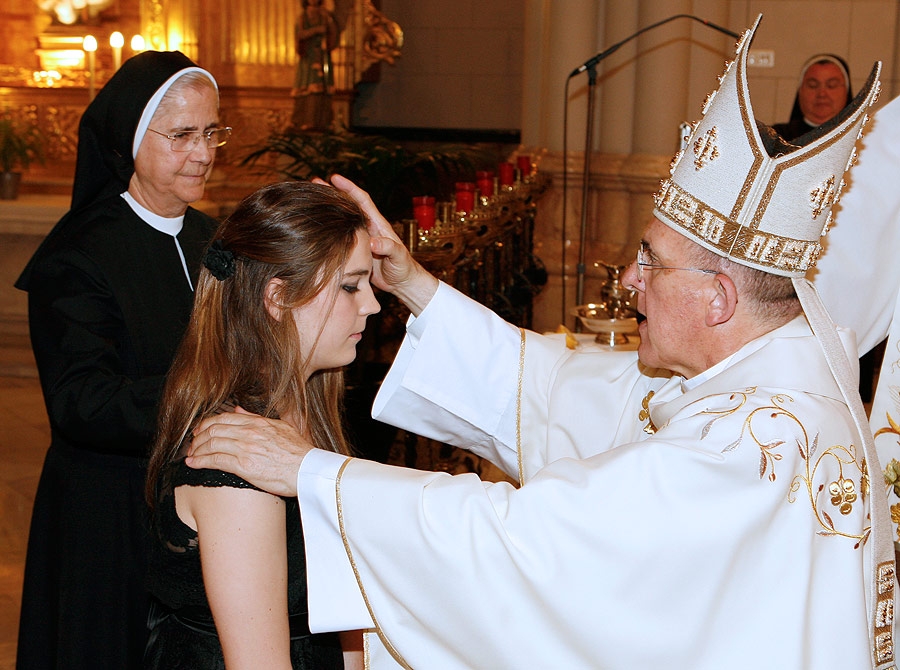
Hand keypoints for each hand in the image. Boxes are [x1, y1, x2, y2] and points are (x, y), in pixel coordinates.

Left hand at [186, 407, 310, 496]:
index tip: (200, 431)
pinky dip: (200, 461)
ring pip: (211, 443)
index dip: (207, 424)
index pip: (224, 418)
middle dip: (197, 437)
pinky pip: (215, 460)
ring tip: (190, 455)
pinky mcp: (243, 466)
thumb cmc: (299, 453)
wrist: (309, 471)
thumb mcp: (281, 428)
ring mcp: (246, 448)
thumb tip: (238, 411)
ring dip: (196, 449)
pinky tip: (193, 464)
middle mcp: (249, 433)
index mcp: (258, 423)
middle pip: (213, 429)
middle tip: (192, 444)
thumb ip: (257, 419)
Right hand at [328, 174, 438, 314]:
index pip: (362, 201)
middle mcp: (367, 228)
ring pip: (342, 220)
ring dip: (328, 210)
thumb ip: (388, 247)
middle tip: (315, 182)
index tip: (334, 178)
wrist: (402, 283)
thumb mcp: (398, 256)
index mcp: (377, 225)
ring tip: (311, 200)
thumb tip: (373, 241)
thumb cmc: (403, 268)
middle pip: (347, 206)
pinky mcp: (355, 251)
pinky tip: (317, 228)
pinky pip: (340, 237)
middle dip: (332, 193)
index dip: (349, 188)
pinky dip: (329, 230)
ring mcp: (360, 238)